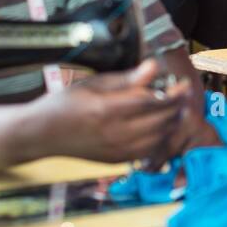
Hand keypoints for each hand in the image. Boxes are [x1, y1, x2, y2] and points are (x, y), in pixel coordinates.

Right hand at [32, 59, 195, 164]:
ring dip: (171, 123)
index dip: (173, 92)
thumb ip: (128, 79)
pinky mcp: (117, 161)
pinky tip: (160, 125)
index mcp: (106, 110)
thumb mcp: (94, 83)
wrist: (42, 134)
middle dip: (175, 106)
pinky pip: (149, 151)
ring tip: (173, 107)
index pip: (152, 101)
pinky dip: (160, 138)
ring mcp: (116, 151)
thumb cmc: (66, 102)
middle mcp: (114, 133)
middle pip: (160, 120)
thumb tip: (155, 66)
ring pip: (159, 138)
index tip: (184, 83)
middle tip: (181, 93)